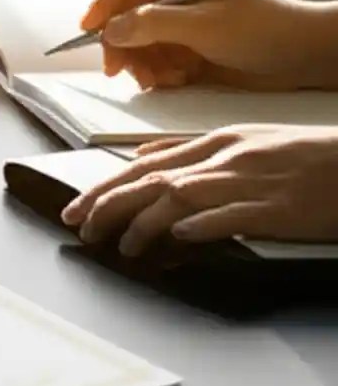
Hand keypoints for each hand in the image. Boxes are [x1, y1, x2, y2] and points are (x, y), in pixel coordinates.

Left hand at [61, 124, 337, 256]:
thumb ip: (190, 148)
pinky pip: (233, 215)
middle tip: (81, 228)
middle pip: (152, 180)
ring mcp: (251, 182)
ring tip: (121, 246)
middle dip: (109, 204)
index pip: (146, 165)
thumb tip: (141, 155)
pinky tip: (178, 236)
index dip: (105, 187)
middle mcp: (225, 158)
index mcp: (216, 142)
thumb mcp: (245, 139)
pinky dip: (202, 224)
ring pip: (182, 197)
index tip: (78, 207)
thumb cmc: (307, 154)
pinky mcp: (278, 208)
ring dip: (144, 223)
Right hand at [81, 0, 328, 90]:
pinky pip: (153, 62)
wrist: (301, 59)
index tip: (90, 28)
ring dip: (141, 63)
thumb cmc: (263, 30)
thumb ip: (153, 25)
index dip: (104, 1)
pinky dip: (157, 75)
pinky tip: (176, 80)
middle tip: (118, 69)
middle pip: (125, 15)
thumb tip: (110, 31)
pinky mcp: (187, 51)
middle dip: (121, 43)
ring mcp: (181, 26)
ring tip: (162, 78)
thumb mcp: (204, 25)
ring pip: (136, 43)